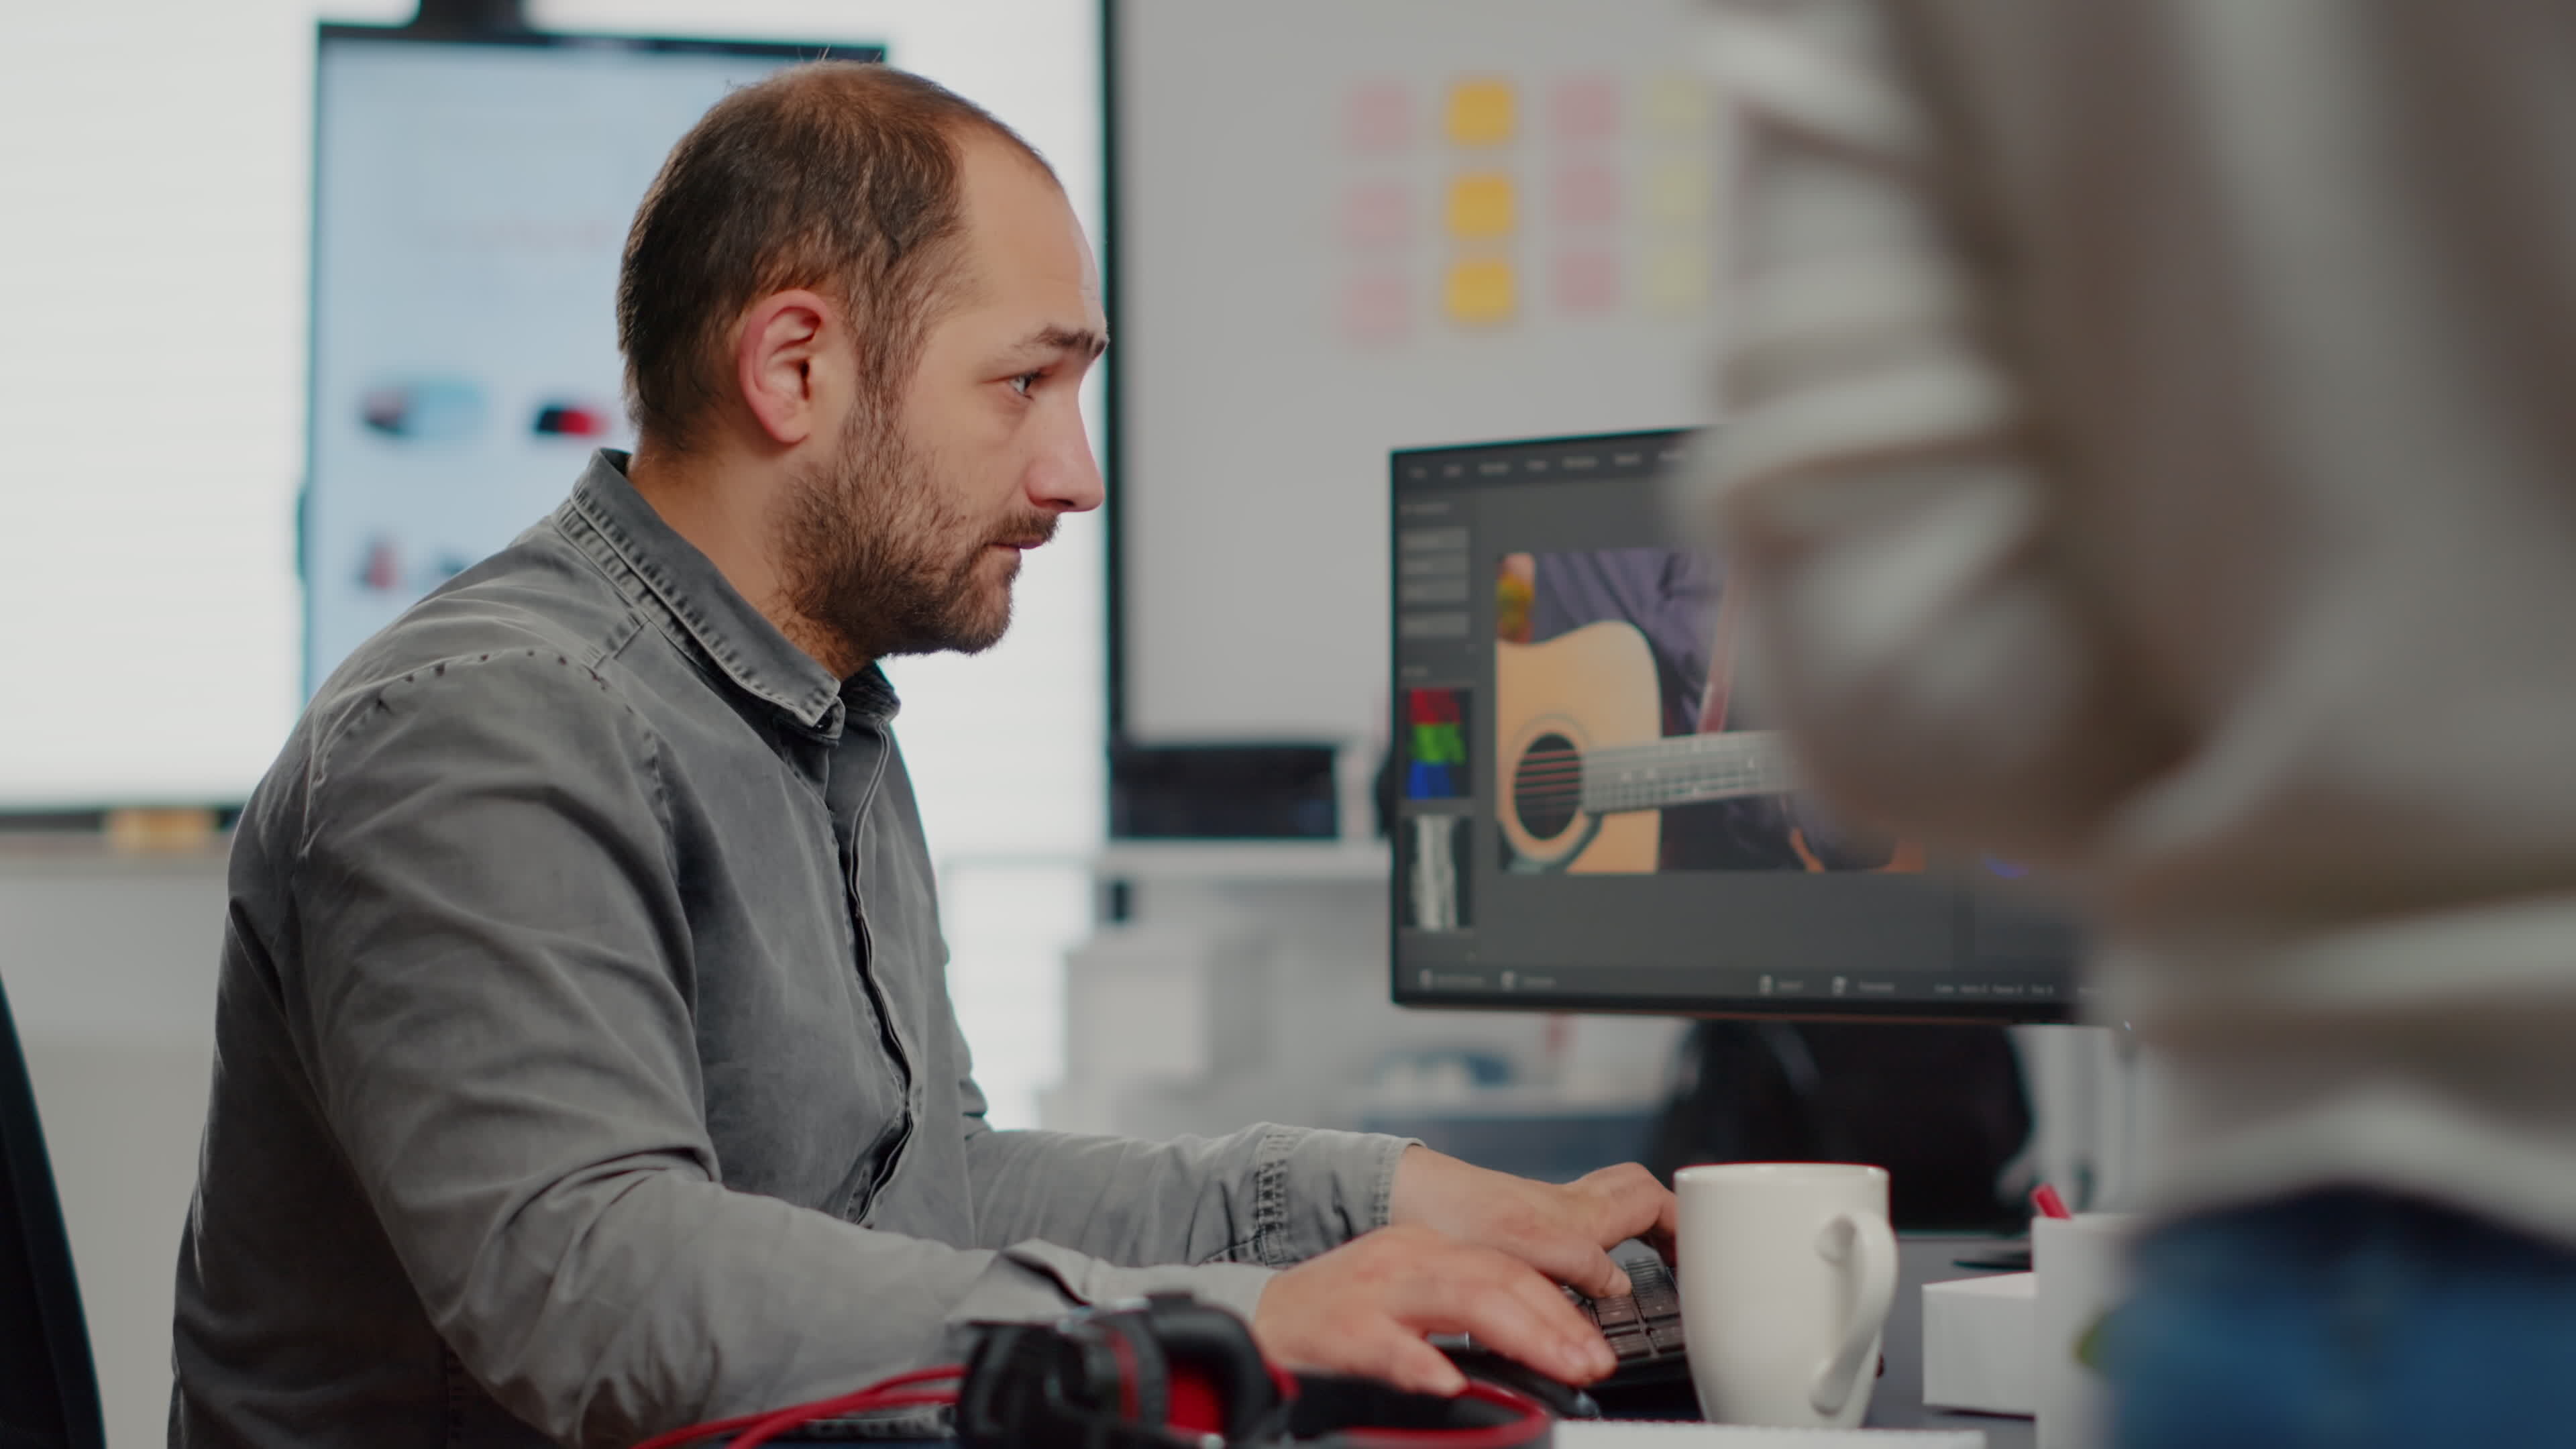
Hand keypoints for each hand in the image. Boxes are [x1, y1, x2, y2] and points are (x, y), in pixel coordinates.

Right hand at [1250, 1224, 1619, 1395]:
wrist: (1255, 1319)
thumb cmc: (1336, 1317)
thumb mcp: (1408, 1298)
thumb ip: (1465, 1314)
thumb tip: (1539, 1344)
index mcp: (1426, 1249)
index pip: (1510, 1268)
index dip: (1562, 1306)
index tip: (1597, 1345)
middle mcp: (1405, 1258)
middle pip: (1497, 1278)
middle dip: (1555, 1322)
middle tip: (1594, 1362)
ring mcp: (1372, 1290)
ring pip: (1459, 1298)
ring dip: (1519, 1334)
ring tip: (1558, 1367)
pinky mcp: (1339, 1328)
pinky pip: (1387, 1343)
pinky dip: (1420, 1361)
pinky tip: (1448, 1382)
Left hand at [1387, 1147, 1678, 1297]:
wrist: (1402, 1198)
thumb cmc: (1451, 1216)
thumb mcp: (1524, 1246)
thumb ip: (1580, 1261)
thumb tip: (1622, 1288)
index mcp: (1578, 1213)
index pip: (1654, 1202)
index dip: (1686, 1225)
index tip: (1706, 1256)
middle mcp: (1569, 1207)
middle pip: (1640, 1195)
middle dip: (1672, 1219)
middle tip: (1686, 1259)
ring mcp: (1547, 1213)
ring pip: (1612, 1209)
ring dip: (1640, 1231)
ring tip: (1655, 1271)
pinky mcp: (1525, 1226)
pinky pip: (1582, 1227)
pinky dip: (1601, 1246)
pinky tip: (1592, 1278)